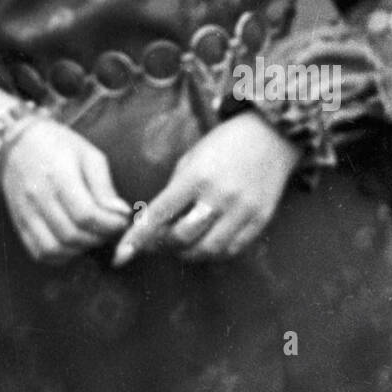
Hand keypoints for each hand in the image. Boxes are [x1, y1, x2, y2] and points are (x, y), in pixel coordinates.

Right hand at [0, 118, 132, 264]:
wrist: (16, 141)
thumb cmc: (57, 144)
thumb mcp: (88, 155)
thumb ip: (104, 186)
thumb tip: (122, 213)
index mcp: (58, 175)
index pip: (86, 215)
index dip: (110, 224)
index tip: (121, 220)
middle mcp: (38, 197)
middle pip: (72, 234)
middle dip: (99, 237)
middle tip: (109, 228)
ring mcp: (25, 212)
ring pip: (55, 249)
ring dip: (79, 249)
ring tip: (91, 235)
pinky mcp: (18, 223)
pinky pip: (39, 252)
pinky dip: (60, 255)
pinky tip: (72, 242)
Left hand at [112, 111, 300, 265]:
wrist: (270, 136)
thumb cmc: (223, 144)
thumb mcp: (191, 158)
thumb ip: (174, 191)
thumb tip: (153, 224)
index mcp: (196, 176)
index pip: (159, 214)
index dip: (137, 237)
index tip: (120, 256)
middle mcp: (219, 196)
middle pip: (182, 238)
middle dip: (163, 244)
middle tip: (156, 240)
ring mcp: (242, 210)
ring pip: (208, 250)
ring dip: (188, 253)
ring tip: (181, 243)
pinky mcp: (260, 220)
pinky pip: (232, 249)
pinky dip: (214, 252)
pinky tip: (207, 241)